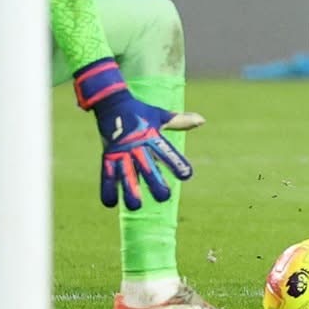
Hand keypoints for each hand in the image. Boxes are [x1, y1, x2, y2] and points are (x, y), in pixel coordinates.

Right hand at [74, 60, 201, 209]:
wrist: (111, 102)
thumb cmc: (140, 112)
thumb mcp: (160, 116)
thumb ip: (180, 121)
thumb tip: (202, 120)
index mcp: (151, 135)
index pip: (167, 151)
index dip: (177, 163)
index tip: (187, 175)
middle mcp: (137, 145)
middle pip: (147, 167)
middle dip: (155, 183)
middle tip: (164, 197)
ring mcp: (121, 151)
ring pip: (126, 174)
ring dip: (130, 191)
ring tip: (135, 207)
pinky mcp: (108, 156)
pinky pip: (106, 174)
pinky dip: (107, 188)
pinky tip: (110, 204)